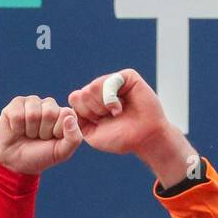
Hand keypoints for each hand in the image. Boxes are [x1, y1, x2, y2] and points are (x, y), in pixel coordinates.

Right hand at [0, 95, 82, 175]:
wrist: (16, 163)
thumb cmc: (41, 156)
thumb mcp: (61, 152)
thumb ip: (74, 138)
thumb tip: (69, 118)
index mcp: (63, 114)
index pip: (67, 113)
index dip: (58, 130)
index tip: (53, 139)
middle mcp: (49, 105)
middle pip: (49, 112)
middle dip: (43, 131)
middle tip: (39, 138)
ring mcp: (32, 102)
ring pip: (33, 113)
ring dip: (30, 130)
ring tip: (29, 134)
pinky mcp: (16, 104)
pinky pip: (17, 114)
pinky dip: (17, 128)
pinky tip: (18, 130)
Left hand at [67, 68, 195, 183]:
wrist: (144, 139)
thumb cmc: (121, 138)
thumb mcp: (91, 134)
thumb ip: (77, 118)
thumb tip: (73, 97)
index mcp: (93, 102)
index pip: (74, 98)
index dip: (83, 113)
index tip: (97, 123)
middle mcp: (103, 90)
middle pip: (82, 93)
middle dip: (93, 111)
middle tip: (110, 118)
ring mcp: (115, 82)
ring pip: (93, 86)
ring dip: (102, 105)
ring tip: (116, 113)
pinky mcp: (127, 77)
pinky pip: (109, 81)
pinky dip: (111, 98)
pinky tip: (118, 108)